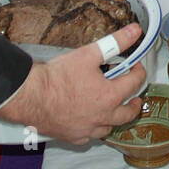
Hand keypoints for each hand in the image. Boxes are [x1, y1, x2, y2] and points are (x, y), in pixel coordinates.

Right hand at [0, 24, 147, 143]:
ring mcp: (87, 130)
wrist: (30, 96)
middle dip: (134, 104)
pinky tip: (89, 121)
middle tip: (134, 98)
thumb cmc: (57, 77)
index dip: (138, 72)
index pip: (134, 84)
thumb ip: (115, 42)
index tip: (135, 67)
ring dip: (114, 118)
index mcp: (110, 96)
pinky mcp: (73, 137)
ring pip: (109, 127)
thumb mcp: (89, 54)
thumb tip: (134, 31)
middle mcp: (102, 117)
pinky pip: (89, 136)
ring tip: (112, 109)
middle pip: (128, 114)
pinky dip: (92, 129)